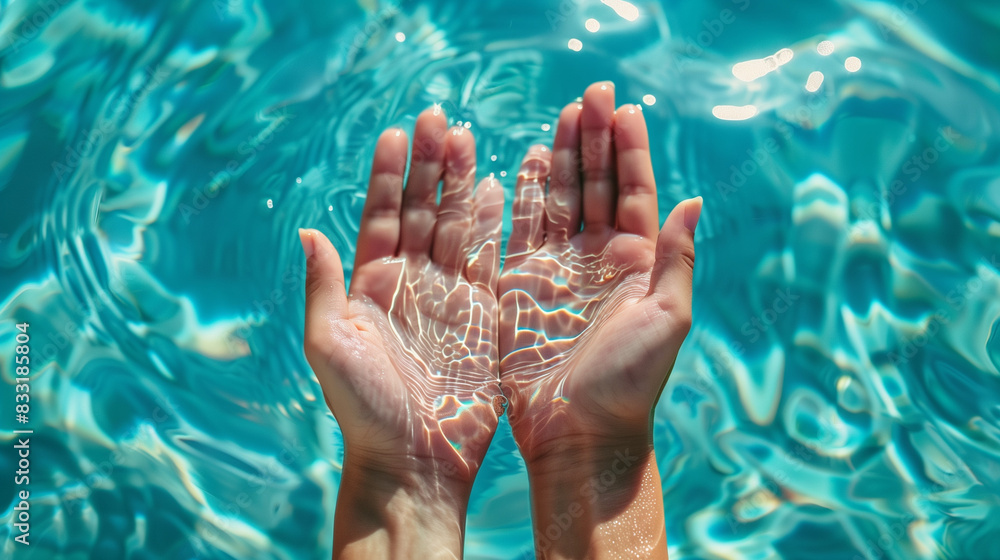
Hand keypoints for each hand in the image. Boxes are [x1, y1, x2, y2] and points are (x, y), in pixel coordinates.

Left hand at [301, 107, 503, 557]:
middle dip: (430, 164)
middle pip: (422, 209)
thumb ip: (324, 287)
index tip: (397, 133)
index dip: (390, 175)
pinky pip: (489, 260)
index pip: (382, 216)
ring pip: (456, 226)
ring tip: (468, 138)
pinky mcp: (481, 315)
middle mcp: (409, 283)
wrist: (414, 460)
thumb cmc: (365, 410)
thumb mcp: (332, 345)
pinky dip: (493, 225)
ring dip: (461, 183)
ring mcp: (447, 296)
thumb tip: (307, 230)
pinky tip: (498, 190)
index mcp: (371, 285)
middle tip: (439, 117)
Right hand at [499, 82, 700, 558]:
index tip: (625, 108)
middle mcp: (597, 259)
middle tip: (591, 94)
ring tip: (562, 115)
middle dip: (594, 139)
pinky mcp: (521, 286)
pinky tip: (518, 164)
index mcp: (636, 264)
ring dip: (559, 156)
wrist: (579, 434)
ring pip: (557, 199)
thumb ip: (676, 260)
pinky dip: (519, 196)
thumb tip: (693, 201)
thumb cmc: (629, 384)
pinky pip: (519, 230)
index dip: (630, 150)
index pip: (633, 192)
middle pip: (594, 184)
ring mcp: (557, 269)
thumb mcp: (667, 320)